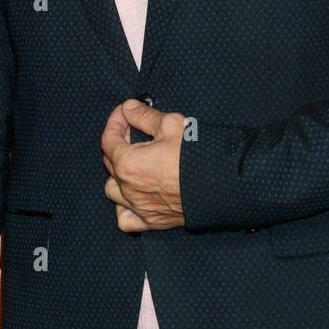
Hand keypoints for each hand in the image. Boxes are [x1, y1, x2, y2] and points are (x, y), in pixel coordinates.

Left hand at [101, 99, 185, 231]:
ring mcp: (138, 207)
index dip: (115, 121)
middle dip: (118, 143)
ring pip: (113, 191)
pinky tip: (133, 197)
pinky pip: (125, 218)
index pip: (108, 139)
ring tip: (134, 163)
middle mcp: (128, 188)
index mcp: (128, 163)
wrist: (220, 185)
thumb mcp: (171, 125)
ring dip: (118, 175)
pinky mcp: (151, 221)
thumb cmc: (196, 156)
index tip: (124, 113)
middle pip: (110, 162)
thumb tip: (129, 108)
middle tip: (133, 131)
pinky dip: (124, 208)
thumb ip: (144, 116)